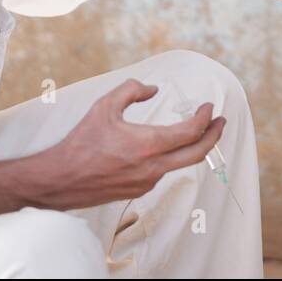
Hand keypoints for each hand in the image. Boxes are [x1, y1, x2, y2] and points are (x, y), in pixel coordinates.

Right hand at [29, 79, 225, 211]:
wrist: (60, 180)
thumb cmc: (81, 142)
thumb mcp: (104, 106)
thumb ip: (132, 91)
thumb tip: (153, 89)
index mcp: (148, 145)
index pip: (191, 132)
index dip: (205, 118)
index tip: (209, 108)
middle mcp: (153, 168)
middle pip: (197, 154)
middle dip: (214, 136)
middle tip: (220, 122)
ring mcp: (147, 182)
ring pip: (180, 164)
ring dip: (193, 147)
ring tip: (197, 133)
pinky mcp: (138, 191)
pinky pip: (162, 172)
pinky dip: (170, 158)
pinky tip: (164, 148)